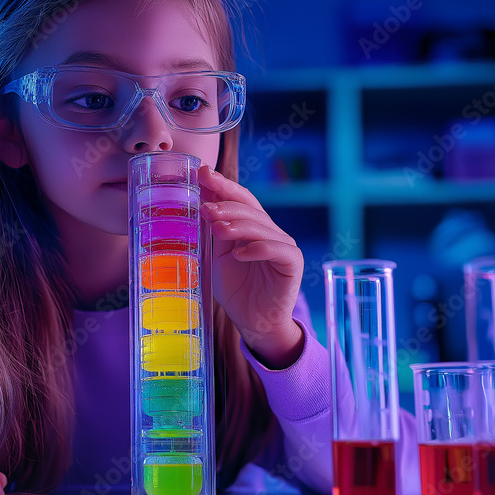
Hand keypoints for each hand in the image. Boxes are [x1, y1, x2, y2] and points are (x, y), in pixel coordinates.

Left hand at [198, 165, 304, 368]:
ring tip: (216, 228)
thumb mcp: (218, 256)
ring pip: (261, 226)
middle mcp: (270, 231)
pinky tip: (239, 253)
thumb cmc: (236, 290)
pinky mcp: (292, 262)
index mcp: (253, 226)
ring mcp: (284, 245)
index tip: (202, 173)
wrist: (253, 321)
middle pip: (250, 208)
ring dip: (237, 225)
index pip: (240, 199)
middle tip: (205, 207)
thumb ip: (213, 230)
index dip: (222, 185)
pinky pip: (276, 249)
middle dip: (225, 204)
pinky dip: (257, 248)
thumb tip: (201, 199)